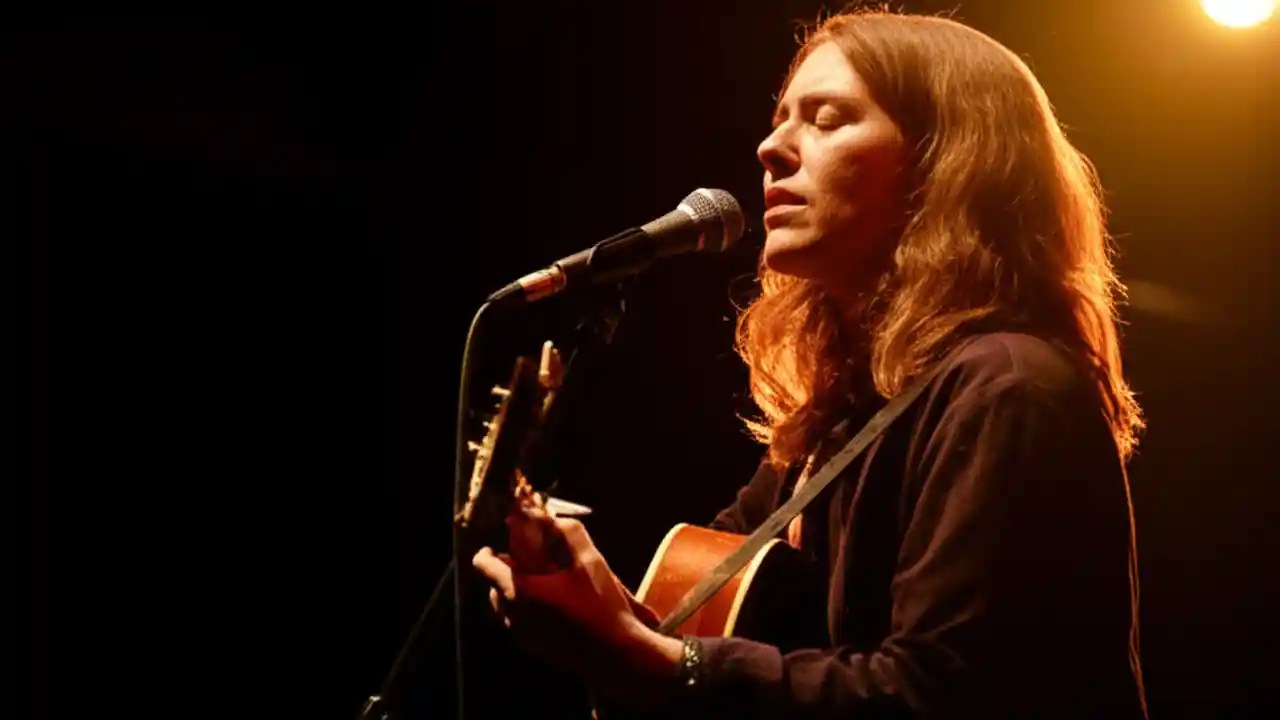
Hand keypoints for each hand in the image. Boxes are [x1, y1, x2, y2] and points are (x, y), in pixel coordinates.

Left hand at [471, 509, 680, 699]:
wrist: (616, 655)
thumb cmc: (601, 606)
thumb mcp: (589, 561)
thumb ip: (568, 533)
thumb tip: (551, 518)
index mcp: (518, 591)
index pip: (483, 564)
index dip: (492, 549)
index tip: (511, 543)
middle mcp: (512, 616)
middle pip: (494, 585)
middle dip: (510, 569)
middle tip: (537, 562)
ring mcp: (522, 636)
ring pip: (506, 605)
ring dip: (519, 590)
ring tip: (550, 584)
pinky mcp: (533, 649)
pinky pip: (520, 622)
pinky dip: (529, 609)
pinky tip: (559, 606)